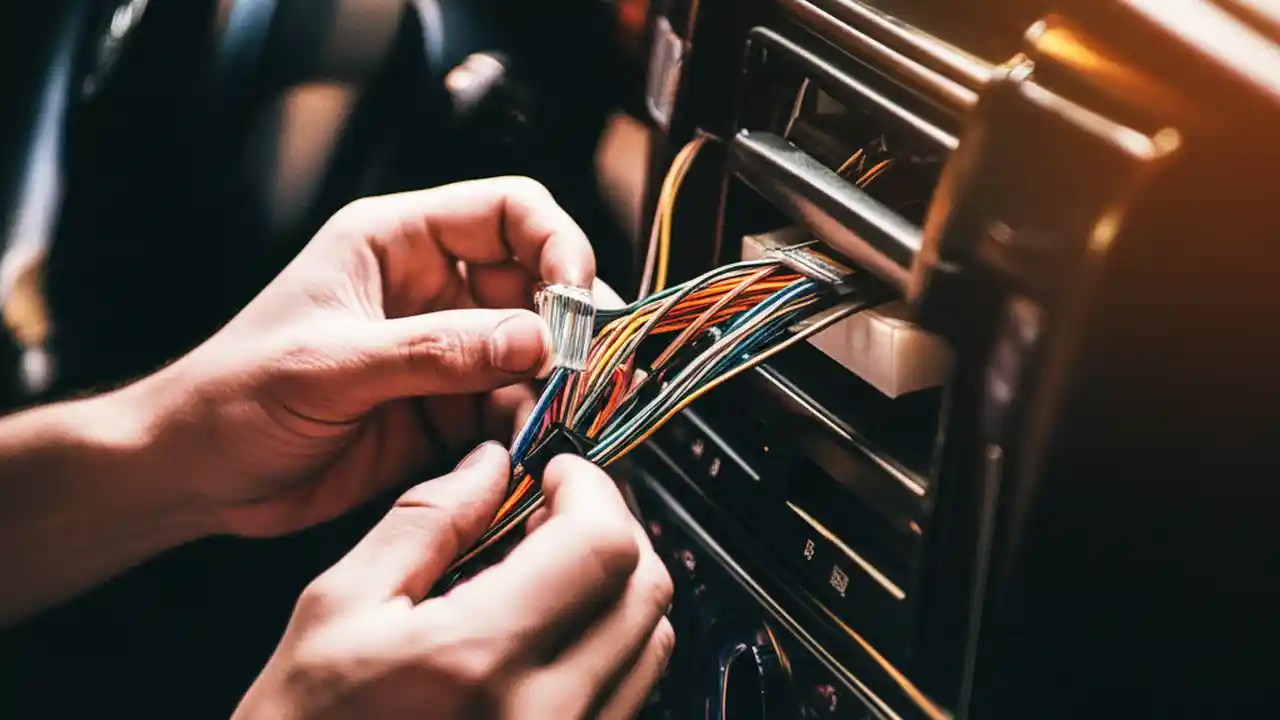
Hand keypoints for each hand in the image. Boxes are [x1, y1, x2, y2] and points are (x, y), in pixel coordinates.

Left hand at [135, 177, 595, 536]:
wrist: (193, 477)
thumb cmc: (235, 397)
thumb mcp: (332, 365)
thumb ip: (437, 352)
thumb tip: (537, 339)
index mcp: (397, 243)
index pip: (508, 210)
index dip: (556, 243)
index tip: (576, 298)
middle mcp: (430, 290)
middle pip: (534, 283)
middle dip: (566, 323)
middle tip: (587, 367)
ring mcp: (443, 353)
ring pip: (531, 353)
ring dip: (554, 383)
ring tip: (564, 415)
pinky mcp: (446, 412)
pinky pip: (510, 409)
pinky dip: (531, 428)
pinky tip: (533, 447)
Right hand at [234, 445, 674, 719]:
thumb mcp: (336, 609)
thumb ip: (423, 523)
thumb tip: (489, 465)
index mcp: (480, 659)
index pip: (601, 545)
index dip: (590, 487)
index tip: (556, 470)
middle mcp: (545, 715)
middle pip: (645, 588)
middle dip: (607, 527)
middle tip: (550, 514)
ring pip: (651, 640)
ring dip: (614, 585)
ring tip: (547, 573)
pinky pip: (630, 690)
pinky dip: (608, 642)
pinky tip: (548, 631)